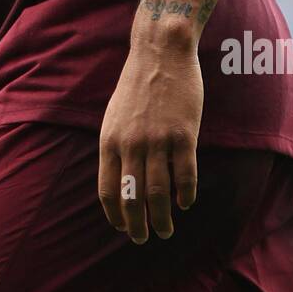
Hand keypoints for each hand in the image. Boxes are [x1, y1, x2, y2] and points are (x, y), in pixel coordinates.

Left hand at [98, 29, 202, 242]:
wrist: (160, 53)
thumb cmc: (137, 85)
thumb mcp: (114, 116)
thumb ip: (116, 146)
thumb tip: (119, 179)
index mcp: (110, 141)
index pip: (107, 190)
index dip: (115, 214)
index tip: (122, 227)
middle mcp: (131, 145)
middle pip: (132, 197)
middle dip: (137, 225)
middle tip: (144, 239)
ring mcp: (157, 141)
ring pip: (159, 193)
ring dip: (162, 218)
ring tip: (166, 230)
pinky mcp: (183, 135)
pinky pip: (185, 175)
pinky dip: (185, 194)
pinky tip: (185, 203)